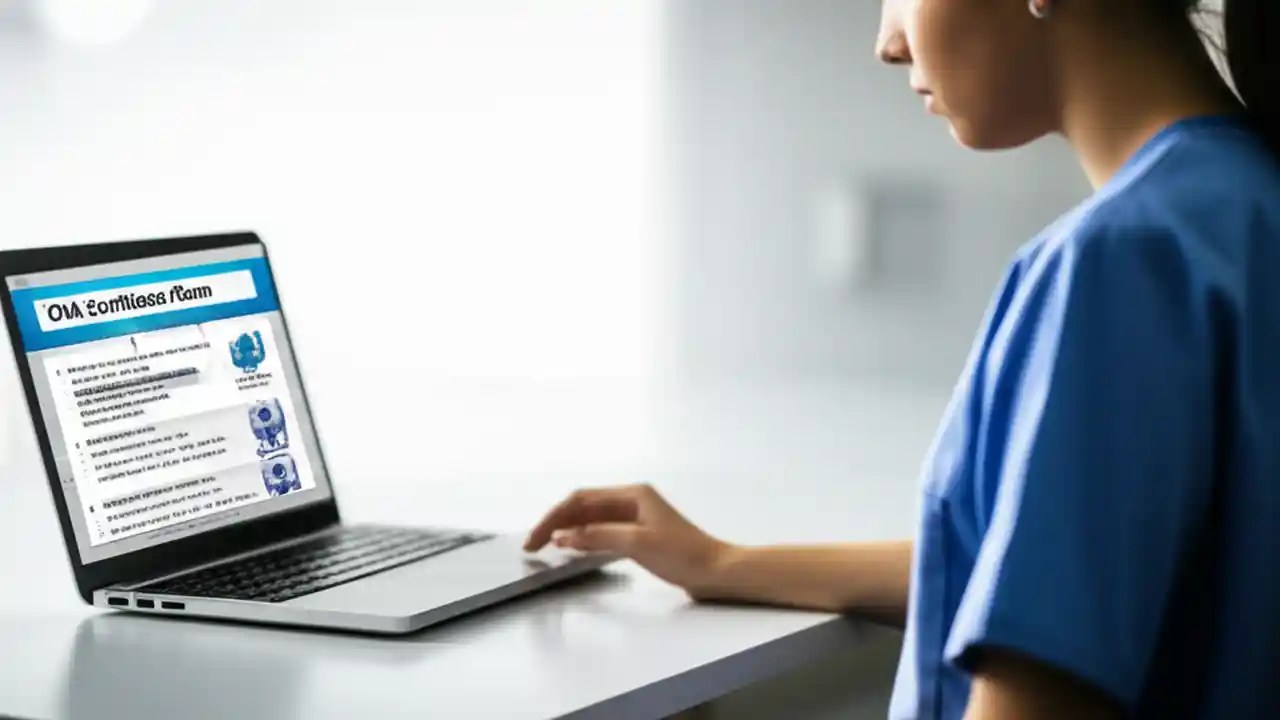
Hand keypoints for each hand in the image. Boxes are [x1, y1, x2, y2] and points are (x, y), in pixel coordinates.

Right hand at [523, 484, 731, 595]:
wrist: (717, 571)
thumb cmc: (683, 554)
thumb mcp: (638, 543)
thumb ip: (599, 536)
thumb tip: (564, 536)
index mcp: (632, 494)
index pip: (581, 500)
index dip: (554, 518)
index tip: (535, 539)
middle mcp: (631, 500)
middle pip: (583, 506)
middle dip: (556, 523)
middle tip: (533, 546)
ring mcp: (634, 518)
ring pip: (591, 519)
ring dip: (567, 531)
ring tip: (545, 547)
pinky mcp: (638, 535)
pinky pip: (602, 532)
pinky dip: (583, 539)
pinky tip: (572, 549)